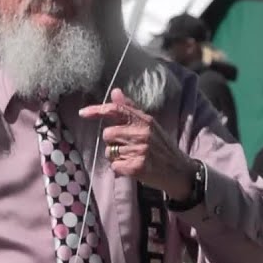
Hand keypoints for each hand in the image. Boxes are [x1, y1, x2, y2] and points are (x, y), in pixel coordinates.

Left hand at [79, 89, 195, 196]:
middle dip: (113, 142)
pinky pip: (114, 166)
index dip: (97, 110)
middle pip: (107, 134)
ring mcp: (139, 150)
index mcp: (144, 120)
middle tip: (128, 147)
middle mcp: (142, 133)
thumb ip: (130, 109)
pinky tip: (133, 168)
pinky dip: (120, 169)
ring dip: (117, 157)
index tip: (82, 113)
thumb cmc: (162, 146)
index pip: (116, 110)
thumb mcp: (150, 124)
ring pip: (110, 152)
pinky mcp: (137, 168)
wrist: (179, 171)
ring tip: (133, 157)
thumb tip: (115, 91)